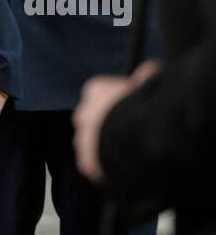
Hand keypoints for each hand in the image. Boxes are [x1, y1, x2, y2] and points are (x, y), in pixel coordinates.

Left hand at [73, 59, 160, 182]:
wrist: (136, 137)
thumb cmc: (144, 107)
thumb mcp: (147, 86)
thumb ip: (146, 77)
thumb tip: (152, 66)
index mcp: (95, 90)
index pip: (100, 96)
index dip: (116, 105)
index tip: (130, 112)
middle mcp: (83, 113)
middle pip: (92, 120)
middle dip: (105, 126)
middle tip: (128, 134)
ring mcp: (82, 139)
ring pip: (91, 144)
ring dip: (104, 148)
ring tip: (128, 153)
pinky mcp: (86, 163)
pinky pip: (95, 166)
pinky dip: (106, 167)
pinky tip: (124, 167)